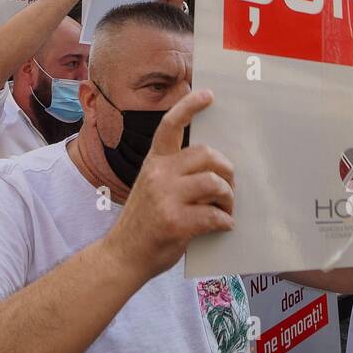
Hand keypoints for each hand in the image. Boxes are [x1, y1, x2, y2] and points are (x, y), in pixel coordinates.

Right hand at [100, 89, 234, 283]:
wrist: (123, 256)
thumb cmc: (145, 223)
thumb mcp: (154, 188)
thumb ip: (177, 174)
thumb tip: (216, 169)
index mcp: (153, 162)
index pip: (170, 125)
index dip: (189, 106)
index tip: (208, 95)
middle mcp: (158, 174)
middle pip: (205, 154)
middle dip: (226, 169)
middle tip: (230, 186)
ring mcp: (165, 197)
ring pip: (214, 183)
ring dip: (228, 197)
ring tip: (227, 208)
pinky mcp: (174, 222)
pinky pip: (213, 214)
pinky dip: (224, 221)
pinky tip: (223, 226)